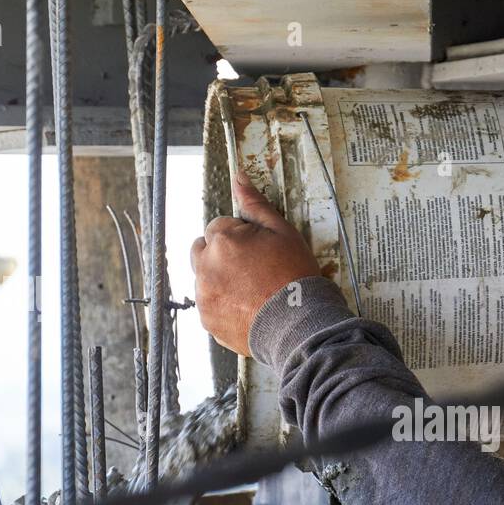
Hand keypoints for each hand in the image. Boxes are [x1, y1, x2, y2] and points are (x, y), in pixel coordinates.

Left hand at [190, 172, 320, 356]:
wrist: (300, 325)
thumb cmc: (295, 278)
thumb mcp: (282, 232)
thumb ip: (255, 205)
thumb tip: (239, 179)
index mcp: (222, 240)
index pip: (218, 226)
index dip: (239, 236)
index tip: (257, 250)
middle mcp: (206, 266)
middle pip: (203, 250)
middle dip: (221, 254)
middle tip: (250, 269)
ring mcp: (205, 295)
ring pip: (205, 278)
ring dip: (220, 279)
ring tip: (251, 291)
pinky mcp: (208, 319)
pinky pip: (209, 304)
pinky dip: (223, 305)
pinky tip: (247, 307)